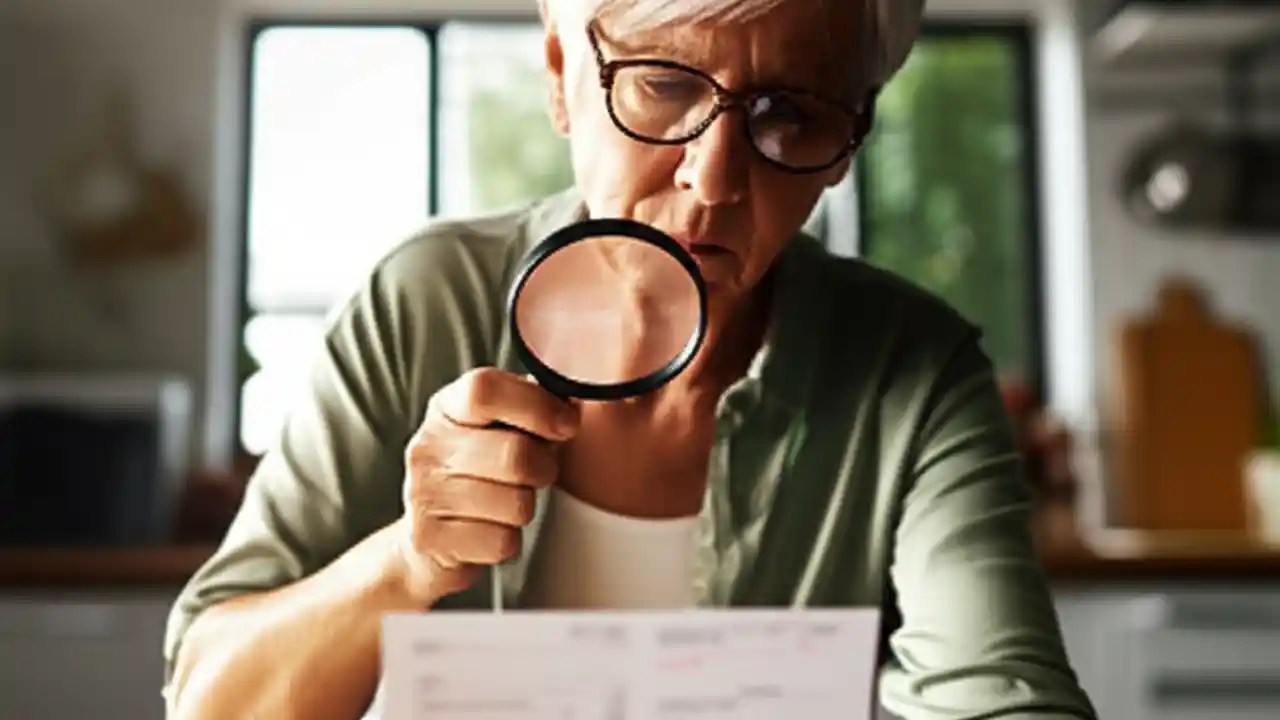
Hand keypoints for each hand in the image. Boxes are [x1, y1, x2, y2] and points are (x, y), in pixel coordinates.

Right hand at [392, 368, 578, 603]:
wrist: (430, 540)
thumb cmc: (480, 474)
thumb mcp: (499, 430)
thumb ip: (533, 408)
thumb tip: (571, 405)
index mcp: (447, 409)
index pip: (485, 390)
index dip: (536, 405)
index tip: (567, 423)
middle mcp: (428, 446)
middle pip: (515, 454)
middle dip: (544, 468)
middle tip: (538, 472)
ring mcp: (424, 493)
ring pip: (516, 504)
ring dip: (525, 507)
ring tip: (506, 502)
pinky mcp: (430, 539)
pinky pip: (502, 542)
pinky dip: (508, 541)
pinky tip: (489, 530)